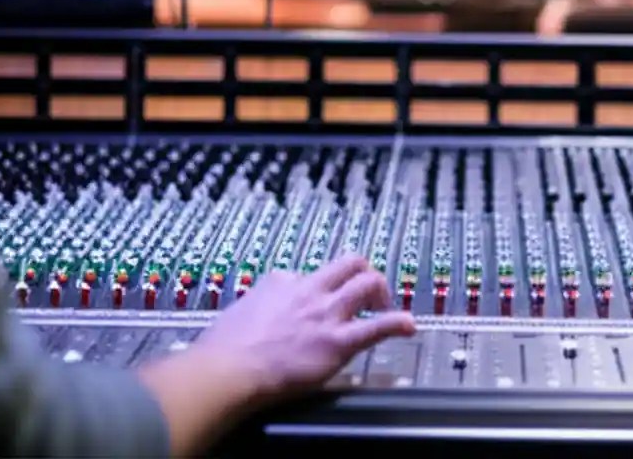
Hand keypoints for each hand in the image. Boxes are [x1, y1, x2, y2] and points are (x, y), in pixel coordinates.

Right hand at [192, 255, 415, 401]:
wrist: (228, 370)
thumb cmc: (224, 350)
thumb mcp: (238, 312)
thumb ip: (257, 307)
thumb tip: (255, 315)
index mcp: (281, 282)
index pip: (309, 273)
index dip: (319, 286)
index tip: (321, 299)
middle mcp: (308, 291)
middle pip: (349, 263)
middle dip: (363, 272)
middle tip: (368, 292)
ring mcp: (326, 314)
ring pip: (367, 283)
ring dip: (381, 292)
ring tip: (385, 305)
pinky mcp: (338, 341)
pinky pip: (378, 327)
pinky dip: (398, 323)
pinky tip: (408, 326)